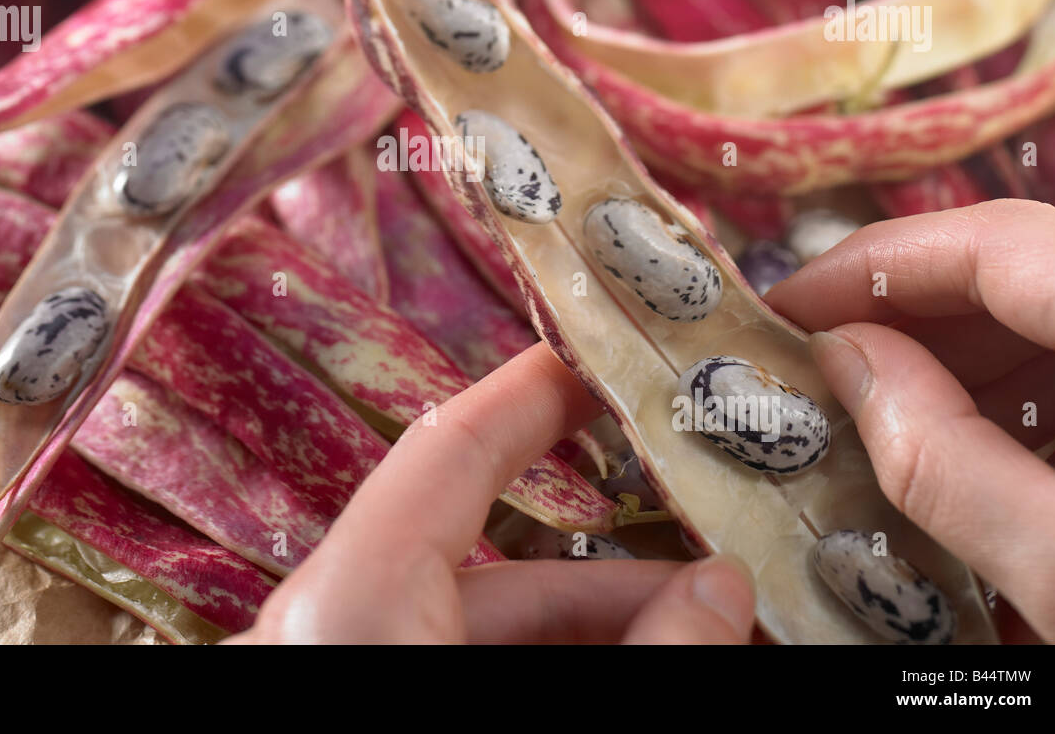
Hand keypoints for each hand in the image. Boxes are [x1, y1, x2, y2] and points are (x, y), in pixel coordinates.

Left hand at [225, 342, 754, 643]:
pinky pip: (456, 655)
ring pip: (483, 616)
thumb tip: (725, 588)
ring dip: (599, 619)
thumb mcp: (557, 704)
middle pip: (490, 555)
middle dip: (621, 566)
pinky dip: (552, 656)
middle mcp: (329, 623)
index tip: (600, 355)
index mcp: (347, 604)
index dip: (530, 390)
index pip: (447, 447)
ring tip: (707, 627)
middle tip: (724, 571)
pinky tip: (640, 660)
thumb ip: (649, 651)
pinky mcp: (357, 685)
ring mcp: (340, 657)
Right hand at [766, 199, 1054, 643]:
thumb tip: (845, 358)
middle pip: (1021, 269)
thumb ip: (946, 459)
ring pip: (1053, 311)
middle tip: (818, 377)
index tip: (784, 314)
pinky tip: (975, 455)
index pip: (994, 241)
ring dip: (960, 362)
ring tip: (882, 423)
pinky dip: (1023, 397)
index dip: (874, 265)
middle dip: (906, 321)